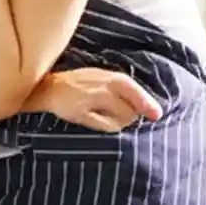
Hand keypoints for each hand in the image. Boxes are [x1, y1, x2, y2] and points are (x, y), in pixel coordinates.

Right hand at [30, 68, 162, 132]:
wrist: (48, 87)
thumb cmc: (79, 83)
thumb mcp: (103, 78)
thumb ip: (126, 90)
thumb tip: (153, 109)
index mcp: (112, 78)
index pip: (136, 92)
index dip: (148, 105)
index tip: (156, 115)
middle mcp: (104, 87)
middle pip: (131, 110)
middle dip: (131, 116)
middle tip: (119, 115)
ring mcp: (92, 100)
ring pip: (121, 119)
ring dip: (120, 122)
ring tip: (107, 117)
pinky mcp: (81, 113)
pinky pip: (105, 126)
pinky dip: (108, 127)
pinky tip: (100, 122)